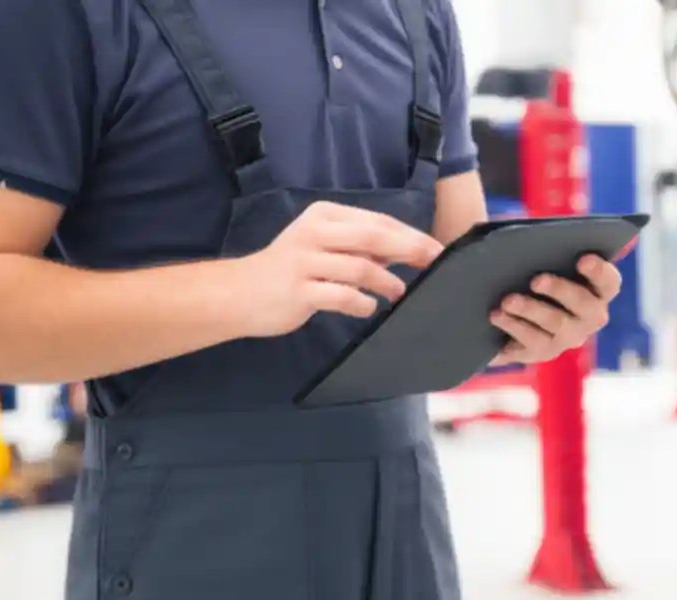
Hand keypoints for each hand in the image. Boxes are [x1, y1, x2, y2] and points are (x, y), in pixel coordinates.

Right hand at [231, 201, 442, 336]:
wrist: (239, 293)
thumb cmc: (290, 270)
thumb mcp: (324, 247)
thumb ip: (361, 246)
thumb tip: (408, 249)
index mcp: (324, 216)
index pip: (377, 221)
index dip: (411, 235)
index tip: (437, 250)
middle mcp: (315, 233)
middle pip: (373, 236)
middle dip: (409, 249)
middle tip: (432, 263)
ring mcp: (305, 261)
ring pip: (361, 266)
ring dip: (387, 282)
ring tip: (398, 293)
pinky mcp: (299, 291)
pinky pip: (342, 296)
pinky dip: (361, 303)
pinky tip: (368, 307)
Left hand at [490, 255, 621, 365]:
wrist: (504, 306)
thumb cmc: (529, 271)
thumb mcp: (539, 259)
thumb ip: (545, 251)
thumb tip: (528, 243)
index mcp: (597, 290)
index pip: (609, 282)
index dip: (600, 271)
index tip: (582, 259)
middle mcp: (590, 317)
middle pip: (585, 306)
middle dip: (561, 290)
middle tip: (536, 280)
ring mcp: (568, 337)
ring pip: (556, 324)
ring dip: (531, 309)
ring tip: (508, 300)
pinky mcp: (543, 352)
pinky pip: (532, 342)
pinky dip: (514, 326)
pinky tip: (497, 315)